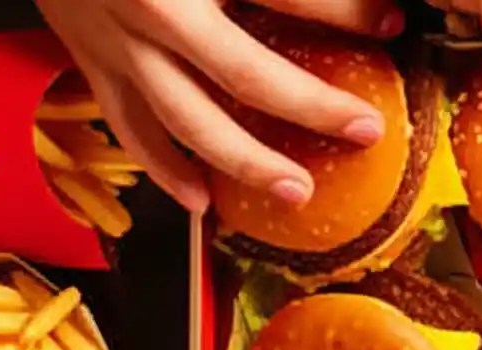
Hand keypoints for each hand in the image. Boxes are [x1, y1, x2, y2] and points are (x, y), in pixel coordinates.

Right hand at [35, 0, 403, 211]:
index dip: (344, 12)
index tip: (391, 24)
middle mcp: (155, 9)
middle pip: (244, 72)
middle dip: (311, 106)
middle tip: (363, 131)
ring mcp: (116, 42)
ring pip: (187, 118)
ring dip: (244, 161)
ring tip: (295, 190)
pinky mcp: (90, 60)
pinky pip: (129, 127)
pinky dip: (163, 169)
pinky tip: (201, 199)